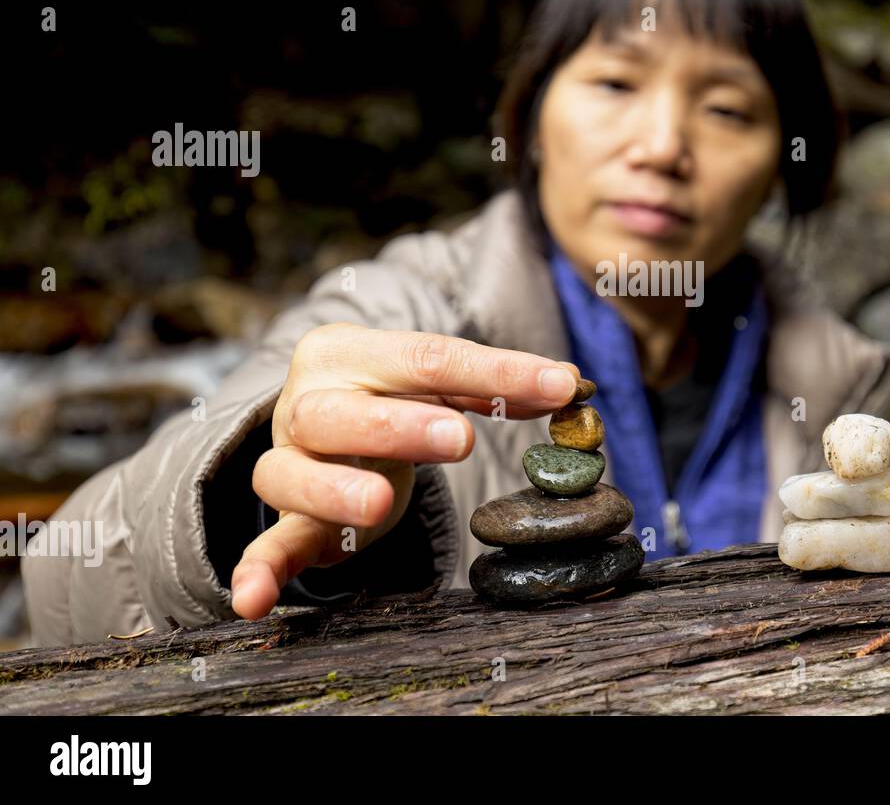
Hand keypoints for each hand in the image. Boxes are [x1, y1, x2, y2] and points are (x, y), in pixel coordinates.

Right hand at [230, 322, 578, 618]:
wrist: (320, 429)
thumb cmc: (389, 400)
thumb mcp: (436, 385)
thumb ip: (494, 385)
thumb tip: (573, 386)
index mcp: (350, 352)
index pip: (425, 356)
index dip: (495, 370)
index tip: (559, 384)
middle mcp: (307, 401)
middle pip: (343, 412)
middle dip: (400, 425)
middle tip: (458, 439)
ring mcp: (287, 460)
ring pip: (291, 473)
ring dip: (333, 490)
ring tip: (378, 506)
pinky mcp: (285, 520)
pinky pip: (264, 544)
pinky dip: (255, 571)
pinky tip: (252, 600)